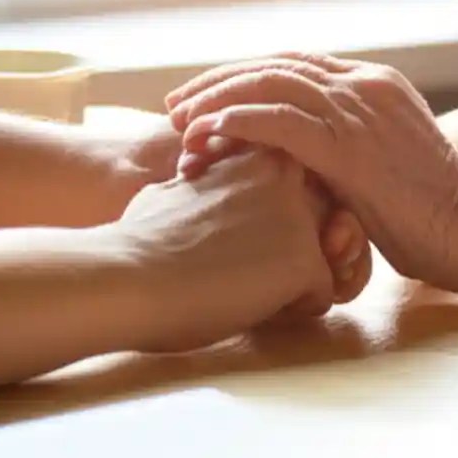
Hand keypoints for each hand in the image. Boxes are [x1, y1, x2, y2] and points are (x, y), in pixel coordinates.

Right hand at [109, 114, 371, 300]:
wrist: (125, 276)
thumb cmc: (141, 239)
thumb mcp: (182, 186)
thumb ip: (218, 179)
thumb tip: (202, 177)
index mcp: (260, 149)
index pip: (305, 188)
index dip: (281, 222)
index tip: (237, 240)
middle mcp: (289, 172)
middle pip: (327, 218)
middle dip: (302, 248)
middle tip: (245, 265)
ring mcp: (302, 214)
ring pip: (331, 256)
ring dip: (301, 278)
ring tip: (247, 283)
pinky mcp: (305, 258)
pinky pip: (325, 294)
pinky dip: (293, 309)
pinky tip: (248, 302)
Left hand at [165, 53, 457, 298]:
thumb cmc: (428, 217)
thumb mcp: (378, 168)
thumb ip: (339, 152)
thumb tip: (292, 164)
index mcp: (372, 84)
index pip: (293, 65)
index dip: (243, 77)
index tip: (204, 100)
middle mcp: (363, 86)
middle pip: (273, 65)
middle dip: (218, 82)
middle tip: (176, 106)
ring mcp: (358, 110)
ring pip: (268, 85)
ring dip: (216, 100)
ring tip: (179, 121)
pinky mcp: (349, 144)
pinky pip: (277, 119)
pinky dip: (235, 121)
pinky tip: (205, 133)